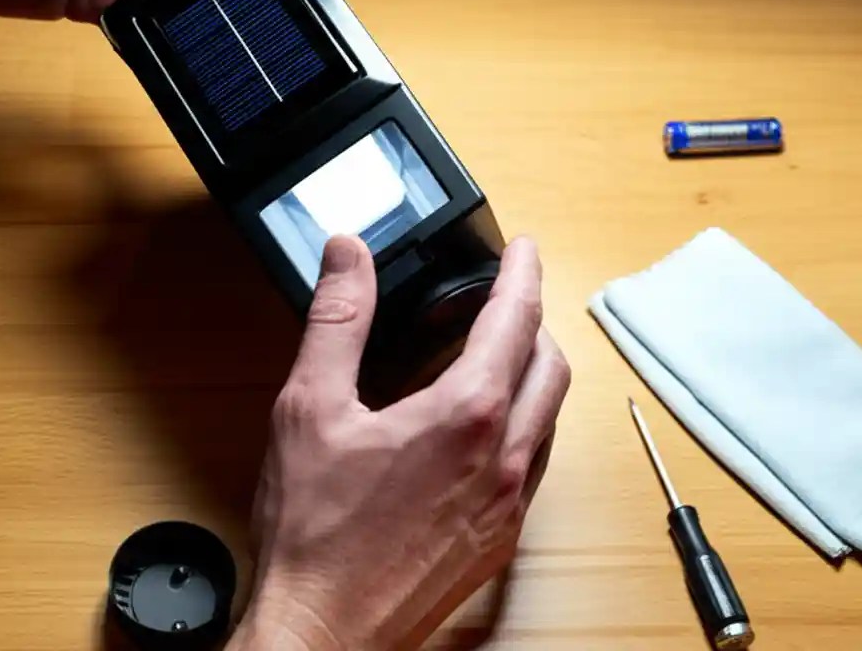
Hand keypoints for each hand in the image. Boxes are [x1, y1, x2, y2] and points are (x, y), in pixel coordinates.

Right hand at [229, 236, 570, 650]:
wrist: (325, 630)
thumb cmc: (316, 534)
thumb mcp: (310, 408)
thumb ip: (336, 321)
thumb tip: (348, 257)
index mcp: (466, 416)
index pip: (515, 320)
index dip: (523, 273)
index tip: (524, 249)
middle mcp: (504, 458)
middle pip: (551, 367)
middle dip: (536, 321)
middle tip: (510, 299)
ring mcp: (509, 505)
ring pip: (550, 419)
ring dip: (536, 376)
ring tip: (501, 357)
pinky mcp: (500, 541)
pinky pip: (536, 466)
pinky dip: (526, 428)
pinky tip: (486, 433)